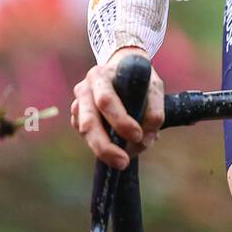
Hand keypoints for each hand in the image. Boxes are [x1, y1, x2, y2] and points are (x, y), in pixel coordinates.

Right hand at [72, 46, 165, 169]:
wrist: (123, 69)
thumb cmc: (139, 80)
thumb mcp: (154, 88)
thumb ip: (154, 111)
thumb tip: (146, 139)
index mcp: (100, 76)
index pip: (106, 100)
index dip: (120, 121)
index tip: (138, 135)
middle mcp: (84, 90)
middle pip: (89, 123)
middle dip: (106, 146)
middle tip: (124, 161)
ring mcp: (78, 105)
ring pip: (85, 133)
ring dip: (104, 151)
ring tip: (123, 161)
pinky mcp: (77, 119)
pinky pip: (86, 138)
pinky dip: (103, 146)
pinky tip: (117, 148)